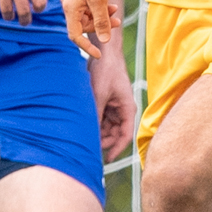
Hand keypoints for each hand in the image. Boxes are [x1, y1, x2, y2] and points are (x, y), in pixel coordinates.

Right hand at [61, 0, 116, 58]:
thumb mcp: (100, 1)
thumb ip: (101, 22)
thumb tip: (104, 40)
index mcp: (69, 9)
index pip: (75, 35)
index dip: (87, 46)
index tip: (99, 55)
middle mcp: (69, 5)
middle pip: (83, 25)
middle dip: (100, 26)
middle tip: (117, 23)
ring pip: (88, 16)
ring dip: (102, 16)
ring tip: (116, 11)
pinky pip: (89, 7)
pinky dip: (100, 8)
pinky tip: (111, 4)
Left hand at [87, 46, 137, 161]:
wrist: (104, 52)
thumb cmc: (107, 70)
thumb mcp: (99, 95)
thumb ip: (96, 114)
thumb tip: (89, 133)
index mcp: (127, 109)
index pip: (125, 136)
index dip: (117, 149)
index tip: (107, 159)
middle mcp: (122, 110)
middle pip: (115, 133)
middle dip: (104, 140)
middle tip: (89, 146)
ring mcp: (114, 106)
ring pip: (107, 126)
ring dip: (98, 131)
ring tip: (84, 135)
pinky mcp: (106, 101)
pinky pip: (101, 117)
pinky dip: (94, 121)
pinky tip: (83, 124)